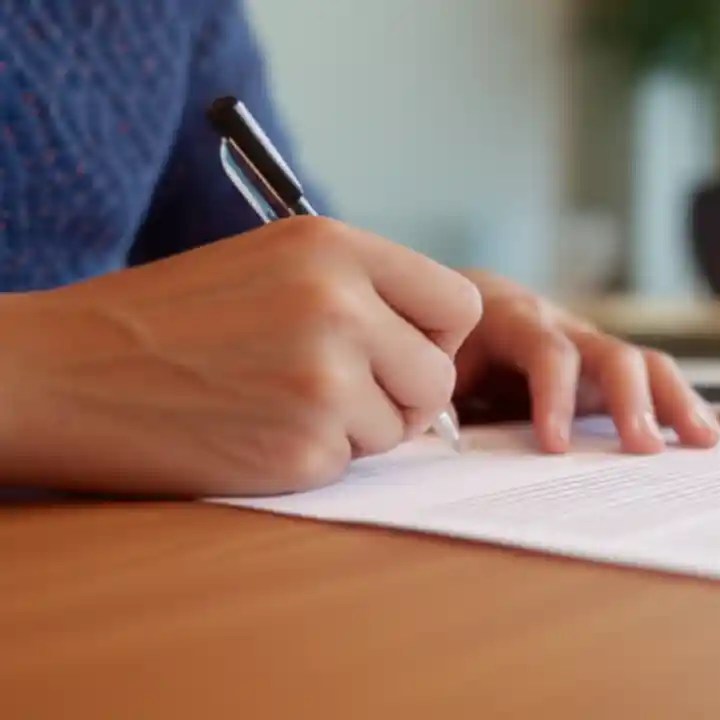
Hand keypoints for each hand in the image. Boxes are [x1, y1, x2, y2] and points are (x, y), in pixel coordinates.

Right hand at [0, 217, 480, 496]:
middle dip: (403, 395)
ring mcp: (324, 380)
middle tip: (343, 392)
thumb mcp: (271, 263)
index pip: (459, 302)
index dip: (437, 336)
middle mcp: (340, 305)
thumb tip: (441, 346)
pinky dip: (312, 459)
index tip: (404, 350)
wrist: (63, 371)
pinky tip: (254, 432)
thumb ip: (362, 291)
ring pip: (400, 428)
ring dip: (355, 429)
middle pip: (440, 376)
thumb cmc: (166, 318)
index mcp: (333, 246)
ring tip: (278, 403)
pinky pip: (349, 464)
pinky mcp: (302, 447)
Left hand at [453, 271, 719, 453]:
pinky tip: (703, 437)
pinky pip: (648, 381)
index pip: (545, 351)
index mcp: (508, 319)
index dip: (554, 396)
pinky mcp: (602, 371)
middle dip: (629, 401)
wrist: (440, 309)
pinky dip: (676, 407)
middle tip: (644, 448)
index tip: (554, 447)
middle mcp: (558, 325)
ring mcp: (587, 346)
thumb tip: (435, 445)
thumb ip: (433, 402)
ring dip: (673, 401)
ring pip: (641, 363)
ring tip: (703, 441)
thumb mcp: (425, 369)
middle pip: (608, 353)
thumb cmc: (430, 347)